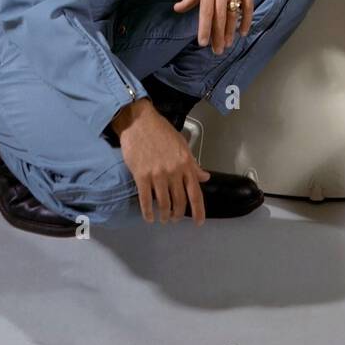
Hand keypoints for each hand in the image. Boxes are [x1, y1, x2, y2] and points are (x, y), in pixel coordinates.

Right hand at [113, 99, 211, 224]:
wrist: (139, 122)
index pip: (195, 192)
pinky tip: (149, 217)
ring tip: (164, 219)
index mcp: (186, 163)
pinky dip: (148, 212)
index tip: (199, 222)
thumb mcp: (182, 144)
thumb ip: (193, 164)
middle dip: (178, 214)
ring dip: (164, 215)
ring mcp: (157, 174)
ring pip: (163, 203)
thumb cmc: (161, 131)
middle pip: (179, 201)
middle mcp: (174, 171)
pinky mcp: (141, 176)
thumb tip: (205, 177)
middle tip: (175, 219)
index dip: (198, 210)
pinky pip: (145, 199)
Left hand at [173, 0, 255, 51]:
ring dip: (231, 31)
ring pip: (234, 14)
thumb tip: (177, 9)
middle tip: (217, 50)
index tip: (203, 43)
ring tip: (227, 44)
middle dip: (219, 35)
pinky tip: (243, 32)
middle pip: (220, 16)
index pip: (206, 11)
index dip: (205, 28)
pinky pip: (248, 7)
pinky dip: (246, 20)